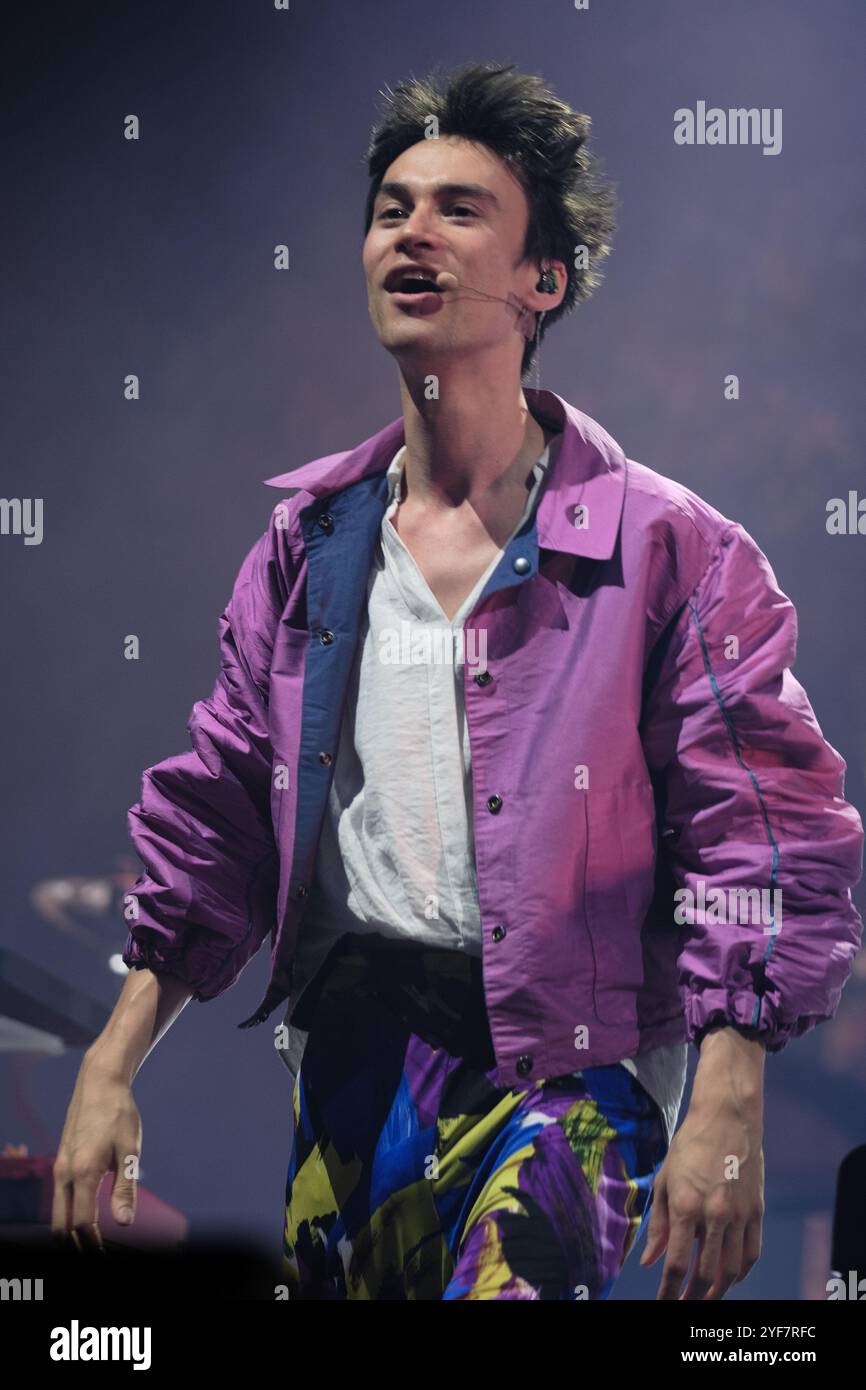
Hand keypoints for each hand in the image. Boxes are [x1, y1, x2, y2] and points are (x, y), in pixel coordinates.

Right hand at [51, 1053, 142, 1252]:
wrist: (99, 1083)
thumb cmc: (119, 1114)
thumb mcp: (130, 1149)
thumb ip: (125, 1189)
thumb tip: (124, 1224)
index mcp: (83, 1172)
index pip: (82, 1223)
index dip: (92, 1246)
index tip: (103, 1257)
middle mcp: (65, 1174)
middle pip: (61, 1226)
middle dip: (75, 1246)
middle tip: (94, 1256)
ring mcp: (59, 1168)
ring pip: (57, 1213)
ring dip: (70, 1232)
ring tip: (90, 1245)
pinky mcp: (61, 1162)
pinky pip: (60, 1198)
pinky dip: (68, 1215)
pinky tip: (84, 1218)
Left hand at [641, 1028, 764, 1298]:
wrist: (727, 1117)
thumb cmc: (690, 1145)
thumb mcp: (665, 1180)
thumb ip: (658, 1223)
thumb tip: (649, 1261)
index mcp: (686, 1206)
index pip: (676, 1264)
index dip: (669, 1290)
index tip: (664, 1302)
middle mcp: (715, 1215)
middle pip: (706, 1274)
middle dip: (693, 1296)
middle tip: (683, 1304)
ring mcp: (740, 1215)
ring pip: (732, 1270)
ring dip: (717, 1290)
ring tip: (705, 1295)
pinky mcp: (757, 1211)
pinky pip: (751, 1254)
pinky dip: (740, 1272)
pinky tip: (730, 1277)